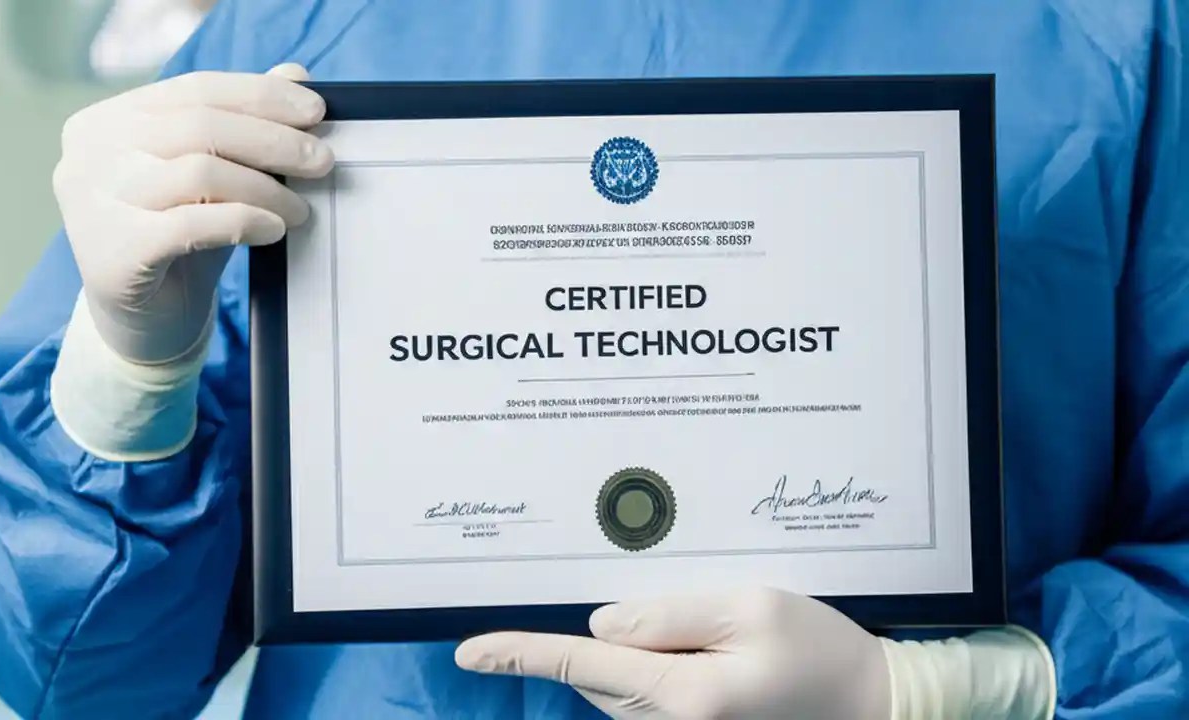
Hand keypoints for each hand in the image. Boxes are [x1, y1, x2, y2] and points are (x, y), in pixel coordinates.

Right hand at [52, 63, 332, 363]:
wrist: (146, 325)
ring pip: (198, 171)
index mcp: (107, 121)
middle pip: (199, 125)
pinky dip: (244, 221)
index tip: (316, 111)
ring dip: (265, 188)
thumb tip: (294, 74)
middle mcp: (88, 153)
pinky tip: (273, 230)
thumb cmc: (181, 243)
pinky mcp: (112, 252)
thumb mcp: (216, 178)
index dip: (261, 96)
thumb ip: (244, 124)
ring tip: (300, 210)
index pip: (195, 89)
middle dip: (273, 141)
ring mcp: (91, 202)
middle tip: (322, 160)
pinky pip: (192, 224)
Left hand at [455, 586, 890, 718]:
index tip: (468, 652)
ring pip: (616, 685)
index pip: (583, 663)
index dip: (520, 654)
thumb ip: (669, 613)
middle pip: (595, 672)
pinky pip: (644, 695)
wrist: (872, 705)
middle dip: (588, 637)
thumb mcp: (750, 609)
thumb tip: (602, 623)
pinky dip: (642, 665)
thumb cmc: (818, 649)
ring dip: (619, 651)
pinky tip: (689, 638)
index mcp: (684, 694)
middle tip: (624, 597)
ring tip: (687, 618)